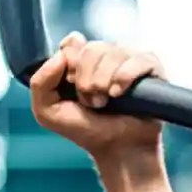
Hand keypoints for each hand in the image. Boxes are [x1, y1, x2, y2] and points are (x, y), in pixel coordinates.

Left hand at [30, 32, 163, 159]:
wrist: (116, 149)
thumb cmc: (84, 129)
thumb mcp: (47, 111)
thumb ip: (40, 81)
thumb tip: (62, 53)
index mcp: (80, 60)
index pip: (72, 42)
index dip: (70, 63)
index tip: (71, 84)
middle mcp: (105, 56)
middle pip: (91, 48)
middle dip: (86, 80)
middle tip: (91, 101)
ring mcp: (128, 59)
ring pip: (113, 52)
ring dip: (104, 82)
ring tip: (106, 101)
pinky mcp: (151, 67)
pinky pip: (138, 59)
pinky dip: (125, 77)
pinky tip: (120, 94)